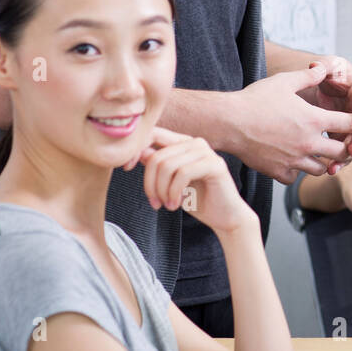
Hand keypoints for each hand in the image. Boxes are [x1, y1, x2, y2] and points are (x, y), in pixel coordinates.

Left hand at [125, 127, 255, 235]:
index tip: (126, 169)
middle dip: (149, 184)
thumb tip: (138, 152)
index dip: (134, 150)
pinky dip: (174, 192)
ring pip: (167, 165)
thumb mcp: (169, 182)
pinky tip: (176, 204)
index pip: (152, 134)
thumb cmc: (197, 200)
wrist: (225, 217)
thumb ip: (158, 165)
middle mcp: (195, 142)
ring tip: (167, 205)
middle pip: (156, 156)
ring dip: (162, 191)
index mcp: (183, 143)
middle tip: (155, 203)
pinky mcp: (215, 165)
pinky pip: (182, 174)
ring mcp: (206, 152)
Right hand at [232, 63, 351, 184]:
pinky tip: (296, 164)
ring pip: (321, 168)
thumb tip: (324, 67)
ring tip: (326, 158)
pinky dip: (299, 171)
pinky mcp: (279, 171)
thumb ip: (308, 76)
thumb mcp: (285, 82)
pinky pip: (296, 176)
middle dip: (349, 148)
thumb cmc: (255, 99)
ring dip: (326, 162)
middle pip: (340, 151)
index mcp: (313, 119)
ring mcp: (294, 159)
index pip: (349, 122)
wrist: (228, 123)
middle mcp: (308, 142)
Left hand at [298, 55, 351, 174]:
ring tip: (336, 166)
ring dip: (348, 156)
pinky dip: (337, 160)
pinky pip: (341, 150)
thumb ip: (323, 66)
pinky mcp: (340, 136)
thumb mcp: (327, 65)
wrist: (316, 85)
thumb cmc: (325, 72)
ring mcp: (350, 125)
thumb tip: (315, 67)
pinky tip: (329, 169)